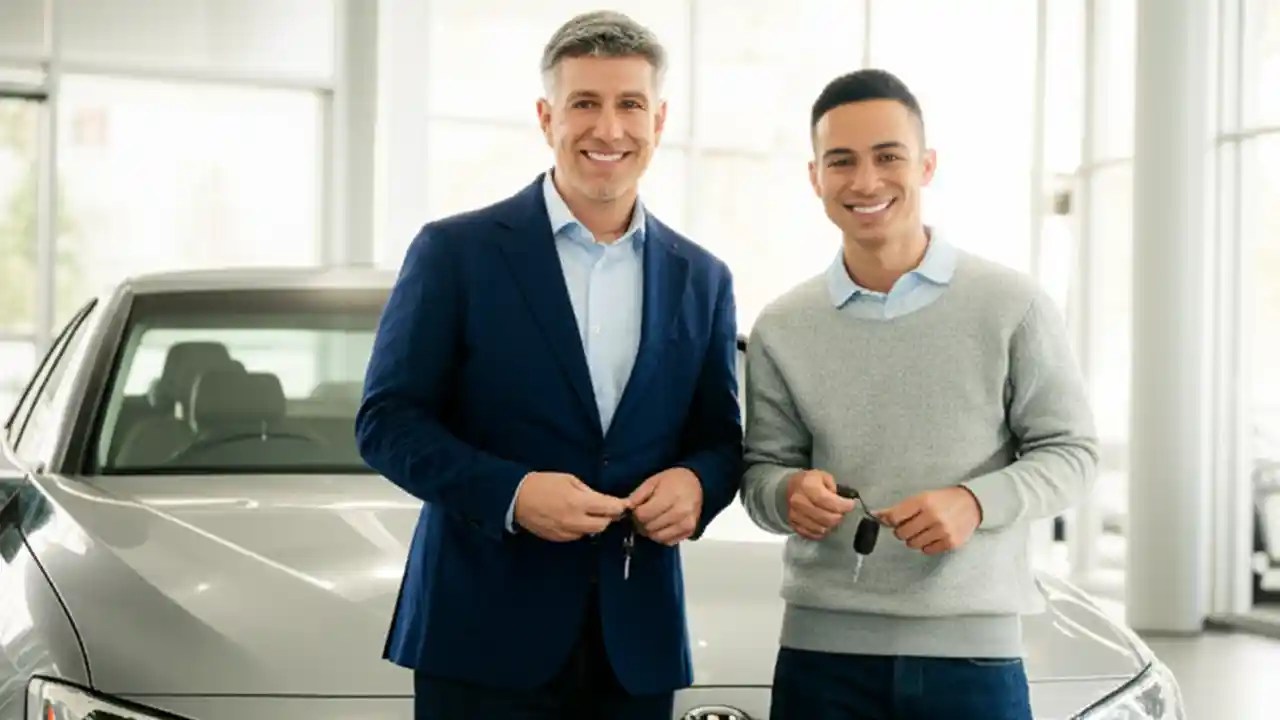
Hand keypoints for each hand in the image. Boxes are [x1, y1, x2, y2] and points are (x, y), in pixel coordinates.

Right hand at [513, 472, 628, 541]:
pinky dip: (581, 528)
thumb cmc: (543, 484)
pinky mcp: (559, 539)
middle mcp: (575, 521)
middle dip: (608, 516)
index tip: (624, 504)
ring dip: (594, 523)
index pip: (609, 509)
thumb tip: (603, 500)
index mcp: (578, 503)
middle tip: (607, 507)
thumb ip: (588, 491)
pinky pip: (577, 535)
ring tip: (588, 512)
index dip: (619, 507)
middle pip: (604, 525)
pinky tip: (574, 518)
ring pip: (591, 532)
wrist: (517, 499)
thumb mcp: (569, 480)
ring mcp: (566, 532)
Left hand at [627, 468, 703, 545]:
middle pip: (649, 527)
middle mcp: (680, 513)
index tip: (638, 509)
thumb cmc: (674, 481)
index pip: (644, 515)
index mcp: (670, 497)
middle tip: (644, 515)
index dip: (636, 513)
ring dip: (650, 531)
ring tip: (652, 520)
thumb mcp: (653, 481)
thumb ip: (638, 495)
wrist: (697, 484)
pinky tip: (662, 525)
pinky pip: (668, 541)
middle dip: (642, 523)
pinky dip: (661, 535)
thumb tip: (627, 508)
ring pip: (657, 537)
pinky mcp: (689, 532)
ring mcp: (686, 524)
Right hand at [784, 470, 855, 540]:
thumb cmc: (808, 481)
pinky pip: (812, 534)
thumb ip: (833, 486)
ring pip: (821, 529)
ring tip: (832, 516)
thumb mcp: (822, 476)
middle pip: (827, 518)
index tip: (850, 504)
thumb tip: (839, 500)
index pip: (829, 501)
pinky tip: (824, 523)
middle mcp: (799, 501)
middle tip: (841, 511)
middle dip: (839, 516)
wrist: (787, 488)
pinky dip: (821, 531)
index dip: (843, 505)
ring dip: (831, 525)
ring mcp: (795, 515)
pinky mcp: (793, 525)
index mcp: (807, 486)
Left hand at [876, 487, 982, 554]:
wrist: (972, 504)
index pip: (894, 517)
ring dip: (914, 539)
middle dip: (903, 530)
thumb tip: (877, 515)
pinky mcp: (951, 542)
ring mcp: (943, 531)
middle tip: (912, 524)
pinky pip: (927, 551)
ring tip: (924, 530)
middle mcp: (933, 516)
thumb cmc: (943, 500)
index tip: (894, 520)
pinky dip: (927, 545)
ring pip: (913, 544)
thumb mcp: (921, 497)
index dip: (890, 521)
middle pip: (902, 533)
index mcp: (923, 501)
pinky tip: (933, 536)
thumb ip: (899, 508)